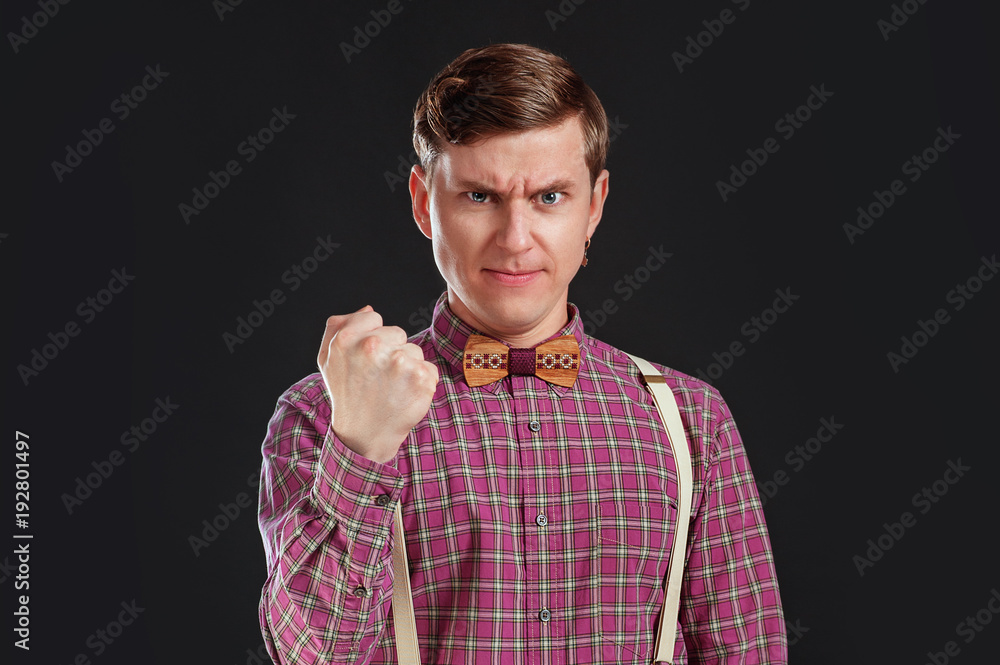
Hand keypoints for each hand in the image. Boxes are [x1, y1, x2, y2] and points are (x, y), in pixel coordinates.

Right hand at [317, 305, 438, 463]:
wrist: (364, 435)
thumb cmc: (347, 393)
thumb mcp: (328, 358)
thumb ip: (340, 326)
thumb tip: (370, 309)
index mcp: (347, 338)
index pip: (374, 318)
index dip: (371, 339)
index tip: (364, 361)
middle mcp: (372, 347)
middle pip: (397, 333)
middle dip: (390, 352)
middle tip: (377, 378)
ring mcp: (399, 362)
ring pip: (414, 351)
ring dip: (407, 368)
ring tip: (390, 388)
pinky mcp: (422, 379)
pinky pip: (428, 369)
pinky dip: (421, 382)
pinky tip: (404, 396)